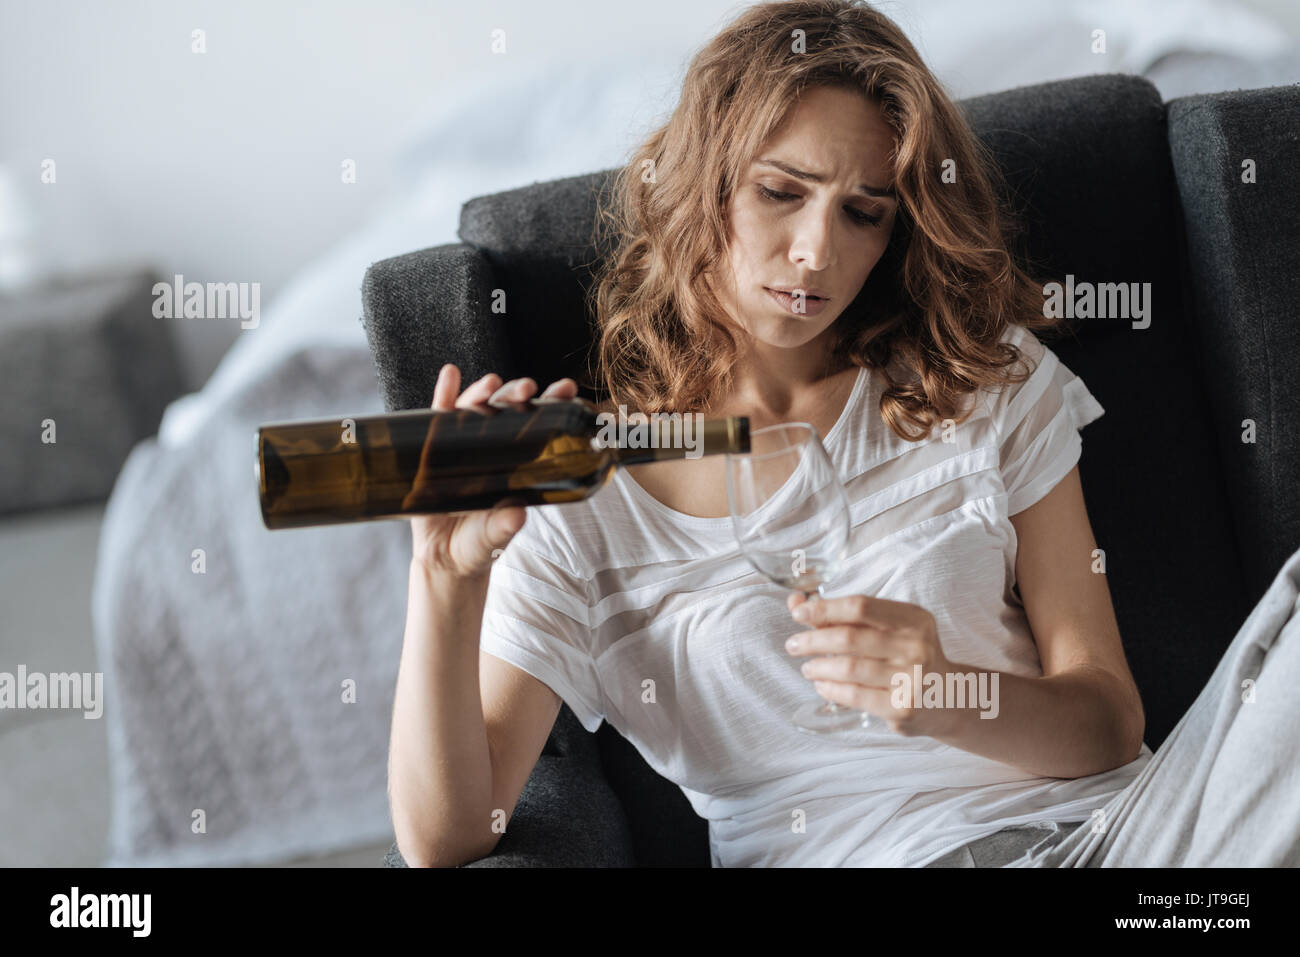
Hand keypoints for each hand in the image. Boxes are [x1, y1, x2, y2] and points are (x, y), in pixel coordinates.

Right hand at [407, 364, 577, 577]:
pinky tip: (450, 374)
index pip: (537, 427)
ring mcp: (461, 447)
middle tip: (526, 387)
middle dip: (517, 395)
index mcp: (515, 465)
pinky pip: (437, 418)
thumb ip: (504, 527)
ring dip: (483, 392)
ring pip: (474, 410)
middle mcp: (491, 450)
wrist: (444, 559)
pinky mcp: (432, 450)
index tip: (566, 389)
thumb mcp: (494, 538)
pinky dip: (443, 394)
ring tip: (491, 382)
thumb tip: (517, 516)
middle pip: (506, 411)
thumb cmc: (478, 546)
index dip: (551, 406)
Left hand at [785, 592, 956, 736]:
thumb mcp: (887, 628)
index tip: (799, 613)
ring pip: (849, 668)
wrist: (948, 698)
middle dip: (812, 641)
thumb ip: (842, 614)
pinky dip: (831, 689)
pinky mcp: (903, 707)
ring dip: (818, 667)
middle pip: (850, 637)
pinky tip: (822, 685)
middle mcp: (916, 645)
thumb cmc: (907, 656)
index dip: (824, 608)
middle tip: (793, 645)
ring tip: (807, 668)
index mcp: (913, 618)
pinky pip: (855, 695)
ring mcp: (911, 678)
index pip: (860, 606)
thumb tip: (796, 602)